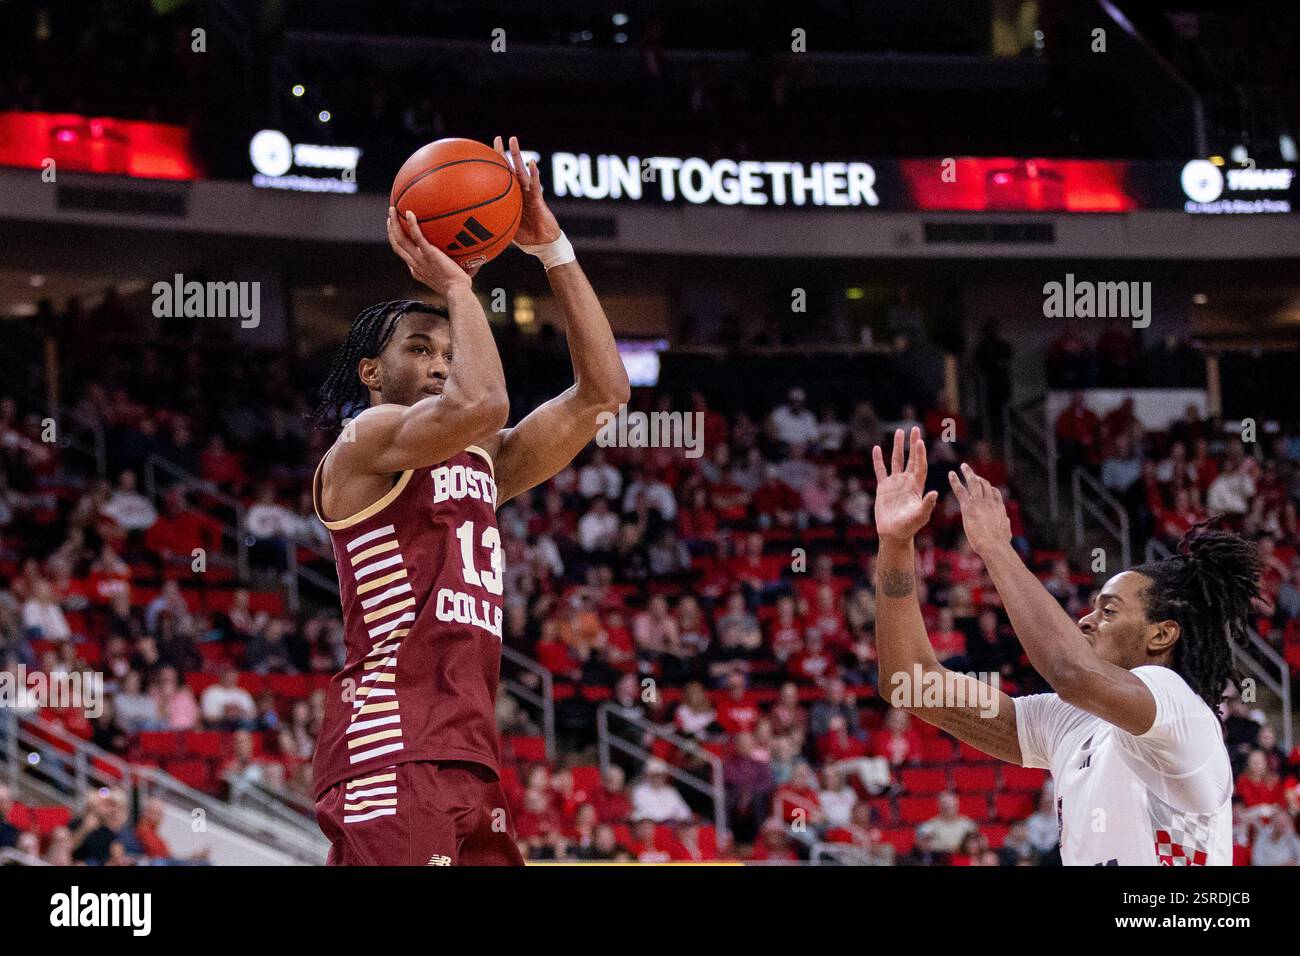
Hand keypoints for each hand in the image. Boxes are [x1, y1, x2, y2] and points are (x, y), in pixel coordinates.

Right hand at [387, 206, 479, 292]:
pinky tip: (410, 213)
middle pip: (396, 244)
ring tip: (393, 210)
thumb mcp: (449, 276)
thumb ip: (450, 265)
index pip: (403, 254)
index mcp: (417, 270)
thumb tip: (467, 254)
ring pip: (400, 240)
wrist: (457, 292)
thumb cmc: (458, 287)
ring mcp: (420, 260)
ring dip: (394, 224)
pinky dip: (412, 224)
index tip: (396, 230)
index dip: (397, 241)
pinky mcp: (428, 254)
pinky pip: (416, 237)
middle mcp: (414, 264)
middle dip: (391, 229)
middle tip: (390, 215)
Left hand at [495, 135, 560, 246]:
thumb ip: (493, 221)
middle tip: (498, 138)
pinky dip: (534, 174)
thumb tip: (472, 223)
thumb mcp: (504, 228)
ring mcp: (529, 193)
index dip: (495, 164)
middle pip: (511, 168)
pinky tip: (532, 163)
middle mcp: (520, 191)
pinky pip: (535, 185)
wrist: (542, 244)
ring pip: (522, 171)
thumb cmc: (525, 237)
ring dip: (517, 155)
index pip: (501, 176)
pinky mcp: (538, 199)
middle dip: (505, 152)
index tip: (485, 151)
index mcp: (511, 196)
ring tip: (513, 140)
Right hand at [872, 427, 937, 542]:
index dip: (920, 454)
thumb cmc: (909, 526)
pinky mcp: (883, 487)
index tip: (920, 441)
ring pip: (896, 460)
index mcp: (917, 486)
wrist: (894, 533)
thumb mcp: (920, 516)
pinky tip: (877, 449)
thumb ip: (927, 504)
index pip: (920, 465)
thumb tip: (935, 493)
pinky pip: (880, 470)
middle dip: (913, 444)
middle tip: (914, 429)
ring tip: (899, 432)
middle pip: (911, 458)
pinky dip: (878, 460)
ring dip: (898, 447)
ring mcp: (895, 483)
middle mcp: (907, 481)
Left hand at [947, 463, 1012, 556]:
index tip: (984, 485)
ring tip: (963, 466)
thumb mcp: (1006, 531)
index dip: (989, 488)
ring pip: (973, 483)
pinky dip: (955, 481)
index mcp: (998, 507)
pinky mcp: (968, 507)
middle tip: (971, 471)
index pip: (994, 493)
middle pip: (984, 484)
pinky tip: (950, 474)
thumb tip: (1006, 521)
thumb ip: (1004, 524)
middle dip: (977, 477)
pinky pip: (960, 490)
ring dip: (968, 473)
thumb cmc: (1000, 543)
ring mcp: (979, 503)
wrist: (995, 545)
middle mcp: (989, 502)